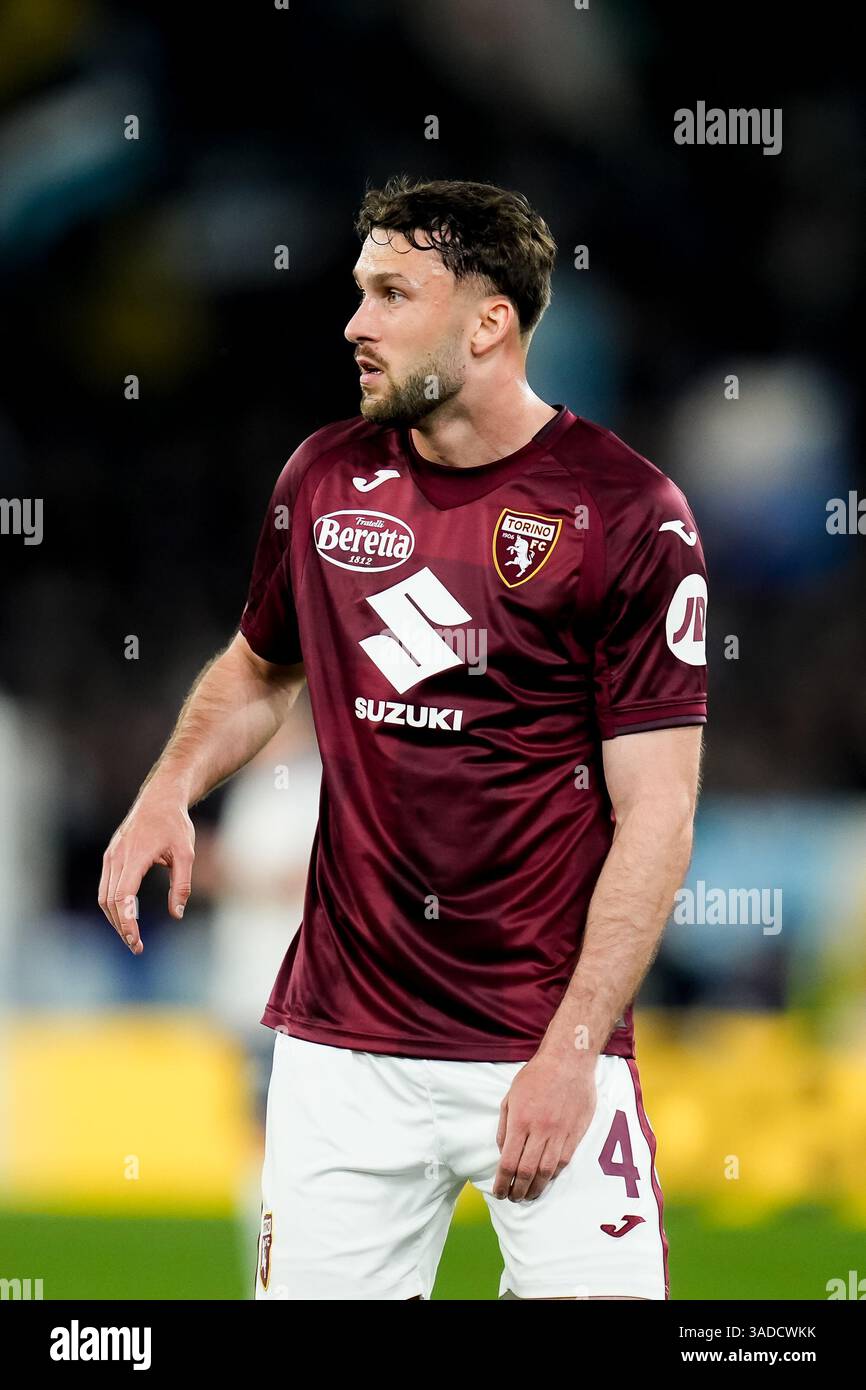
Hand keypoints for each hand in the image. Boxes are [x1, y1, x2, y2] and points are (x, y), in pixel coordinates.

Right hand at [98, 786, 195, 952]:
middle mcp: (117, 857)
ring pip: (104, 896)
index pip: (123, 897)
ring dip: (115, 919)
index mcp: (135, 856)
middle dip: (121, 927)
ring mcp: (111, 856)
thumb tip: (176, 914)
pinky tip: (125, 917)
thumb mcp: (187, 853)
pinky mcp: (110, 856)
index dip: (127, 922)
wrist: (160, 798)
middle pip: (110, 901)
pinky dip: (113, 906)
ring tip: (131, 937)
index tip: (136, 941)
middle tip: (137, 947)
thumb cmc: (175, 825)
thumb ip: (182, 885)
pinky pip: (106, 887)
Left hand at [493, 1051, 596, 1201]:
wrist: (568, 1061)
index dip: (502, 1182)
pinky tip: (546, 1179)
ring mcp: (559, 1133)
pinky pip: (563, 1161)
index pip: (508, 1161)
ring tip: (529, 1195)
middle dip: (517, 1190)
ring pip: (547, 1171)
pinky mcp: (575, 1133)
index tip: (498, 1192)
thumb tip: (502, 1151)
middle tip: (513, 1198)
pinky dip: (553, 1174)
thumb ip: (505, 1125)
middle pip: (527, 1171)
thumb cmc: (536, 1075)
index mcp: (520, 1120)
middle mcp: (540, 1130)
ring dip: (536, 1188)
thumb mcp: (511, 1096)